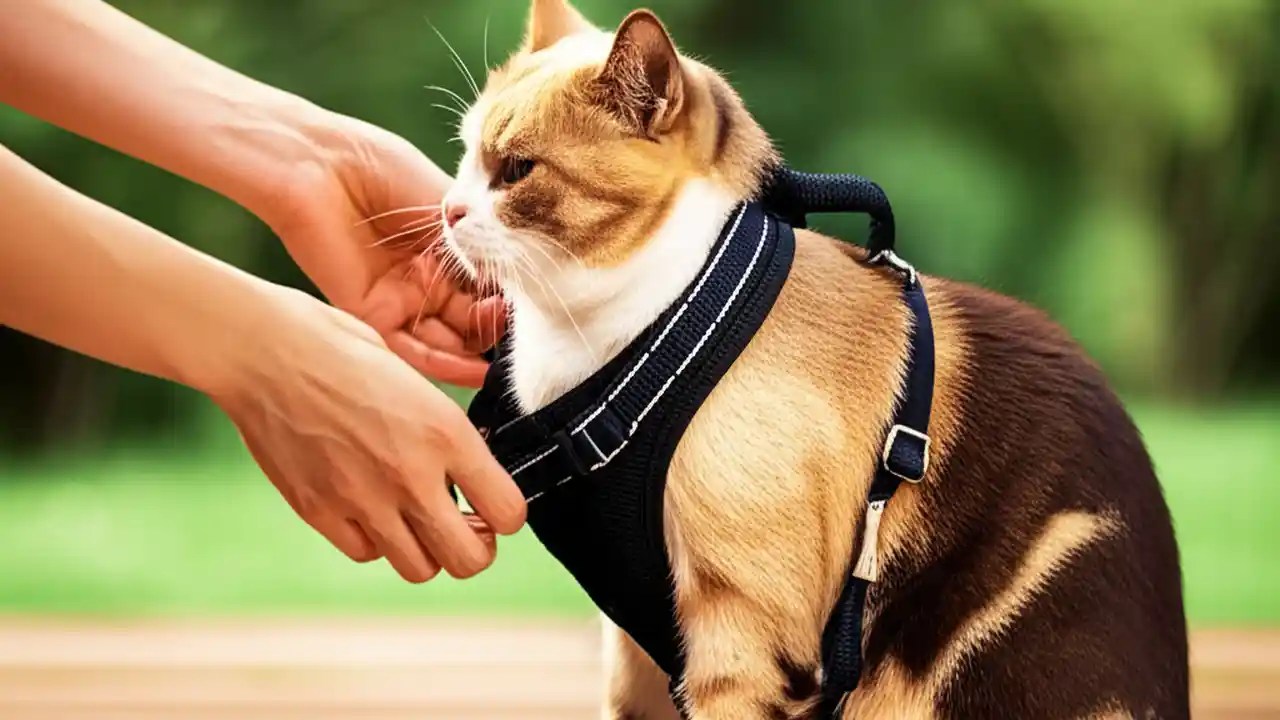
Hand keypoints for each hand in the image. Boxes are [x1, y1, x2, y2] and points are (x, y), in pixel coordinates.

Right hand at [211, 285, 526, 581]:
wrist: (266, 349)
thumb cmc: (341, 347)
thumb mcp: (416, 377)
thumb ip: (445, 431)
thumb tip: (468, 468)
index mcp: (446, 433)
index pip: (509, 512)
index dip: (506, 514)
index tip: (493, 503)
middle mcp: (411, 474)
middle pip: (470, 560)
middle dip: (476, 548)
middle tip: (465, 524)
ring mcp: (363, 499)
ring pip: (420, 568)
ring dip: (426, 549)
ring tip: (416, 518)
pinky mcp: (321, 511)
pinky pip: (366, 552)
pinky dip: (375, 539)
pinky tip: (371, 507)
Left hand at [263, 111, 503, 387]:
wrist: (322, 167)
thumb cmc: (383, 170)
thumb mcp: (450, 206)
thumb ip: (482, 246)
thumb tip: (515, 284)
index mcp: (444, 247)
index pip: (486, 286)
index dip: (509, 300)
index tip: (535, 307)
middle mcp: (424, 277)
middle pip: (469, 319)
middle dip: (495, 331)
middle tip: (520, 336)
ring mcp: (400, 299)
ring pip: (446, 341)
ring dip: (475, 355)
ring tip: (504, 363)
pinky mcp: (372, 315)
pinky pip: (413, 350)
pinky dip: (445, 365)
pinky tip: (476, 372)